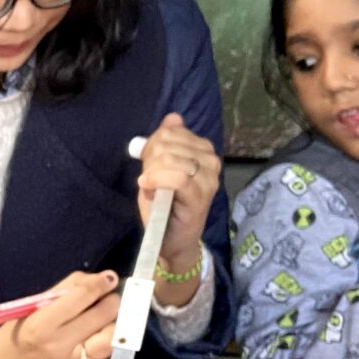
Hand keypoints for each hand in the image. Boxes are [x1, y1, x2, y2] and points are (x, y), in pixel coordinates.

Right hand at [0, 270, 120, 358]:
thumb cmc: (19, 332)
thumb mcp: (34, 304)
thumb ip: (68, 289)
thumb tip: (103, 279)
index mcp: (43, 322)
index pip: (83, 296)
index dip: (101, 283)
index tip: (109, 279)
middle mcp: (57, 346)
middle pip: (102, 316)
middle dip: (111, 303)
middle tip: (109, 301)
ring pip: (109, 343)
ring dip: (112, 330)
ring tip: (102, 327)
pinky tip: (97, 352)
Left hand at [134, 114, 220, 299]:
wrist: (171, 241)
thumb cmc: (165, 206)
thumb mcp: (160, 168)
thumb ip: (165, 143)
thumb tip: (173, 117)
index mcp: (203, 150)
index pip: (172, 132)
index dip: (152, 144)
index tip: (147, 162)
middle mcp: (211, 161)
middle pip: (168, 143)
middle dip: (150, 159)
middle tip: (148, 179)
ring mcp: (209, 179)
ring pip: (170, 158)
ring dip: (152, 172)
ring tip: (151, 186)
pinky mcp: (201, 196)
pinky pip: (177, 177)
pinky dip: (157, 180)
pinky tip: (148, 186)